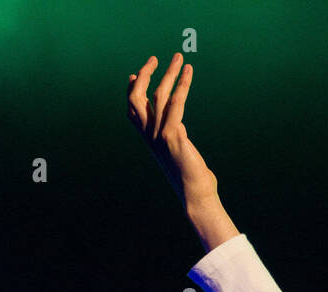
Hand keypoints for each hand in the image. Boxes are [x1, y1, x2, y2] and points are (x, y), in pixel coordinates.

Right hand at [128, 53, 218, 208]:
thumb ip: (174, 135)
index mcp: (148, 140)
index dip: (132, 90)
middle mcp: (150, 137)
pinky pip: (176, 104)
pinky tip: (189, 73)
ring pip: (158, 95)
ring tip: (180, 58)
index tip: (136, 74)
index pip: (132, 110)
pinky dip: (183, 86)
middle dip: (145, 75)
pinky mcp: (173, 137)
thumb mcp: (178, 152)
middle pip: (137, 98)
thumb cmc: (191, 177)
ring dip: (170, 73)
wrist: (195, 196)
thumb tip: (177, 123)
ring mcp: (159, 136)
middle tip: (155, 59)